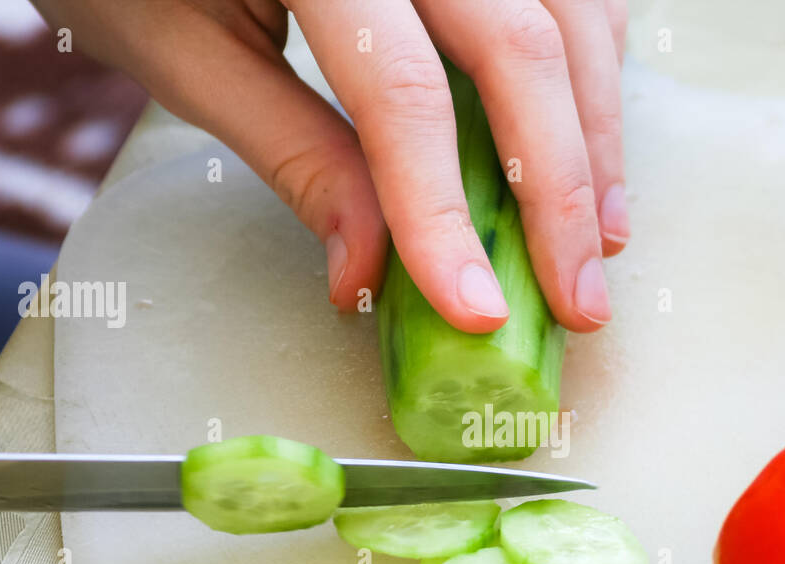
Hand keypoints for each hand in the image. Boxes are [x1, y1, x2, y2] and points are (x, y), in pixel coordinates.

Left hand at [31, 0, 627, 332]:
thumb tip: (370, 273)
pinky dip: (593, 70)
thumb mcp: (185, 52)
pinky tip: (589, 140)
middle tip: (577, 298)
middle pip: (521, 50)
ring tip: (599, 238)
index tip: (477, 312)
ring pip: (573, 15)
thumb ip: (292, 155)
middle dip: (560, 190)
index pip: (402, 94)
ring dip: (597, 134)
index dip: (444, 215)